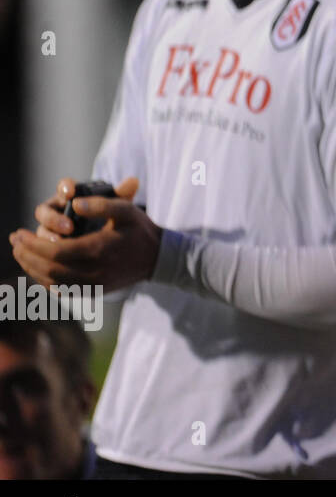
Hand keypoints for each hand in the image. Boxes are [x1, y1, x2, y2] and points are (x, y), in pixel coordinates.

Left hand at [10, 176, 162, 292]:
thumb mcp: (126, 210)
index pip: (55, 252)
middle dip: (27, 255)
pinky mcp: (95, 292)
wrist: (159, 258)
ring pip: (52, 282)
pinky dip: (45, 281)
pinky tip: (37, 269)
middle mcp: (94, 272)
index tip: (19, 233)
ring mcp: (94, 285)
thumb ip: (100, 204)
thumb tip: (73, 204)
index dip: (32, 244)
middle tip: (15, 242)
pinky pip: (63, 291)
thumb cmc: (140, 230)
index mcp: (99, 250)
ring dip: (31, 268)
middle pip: (49, 269)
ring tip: (20, 254)